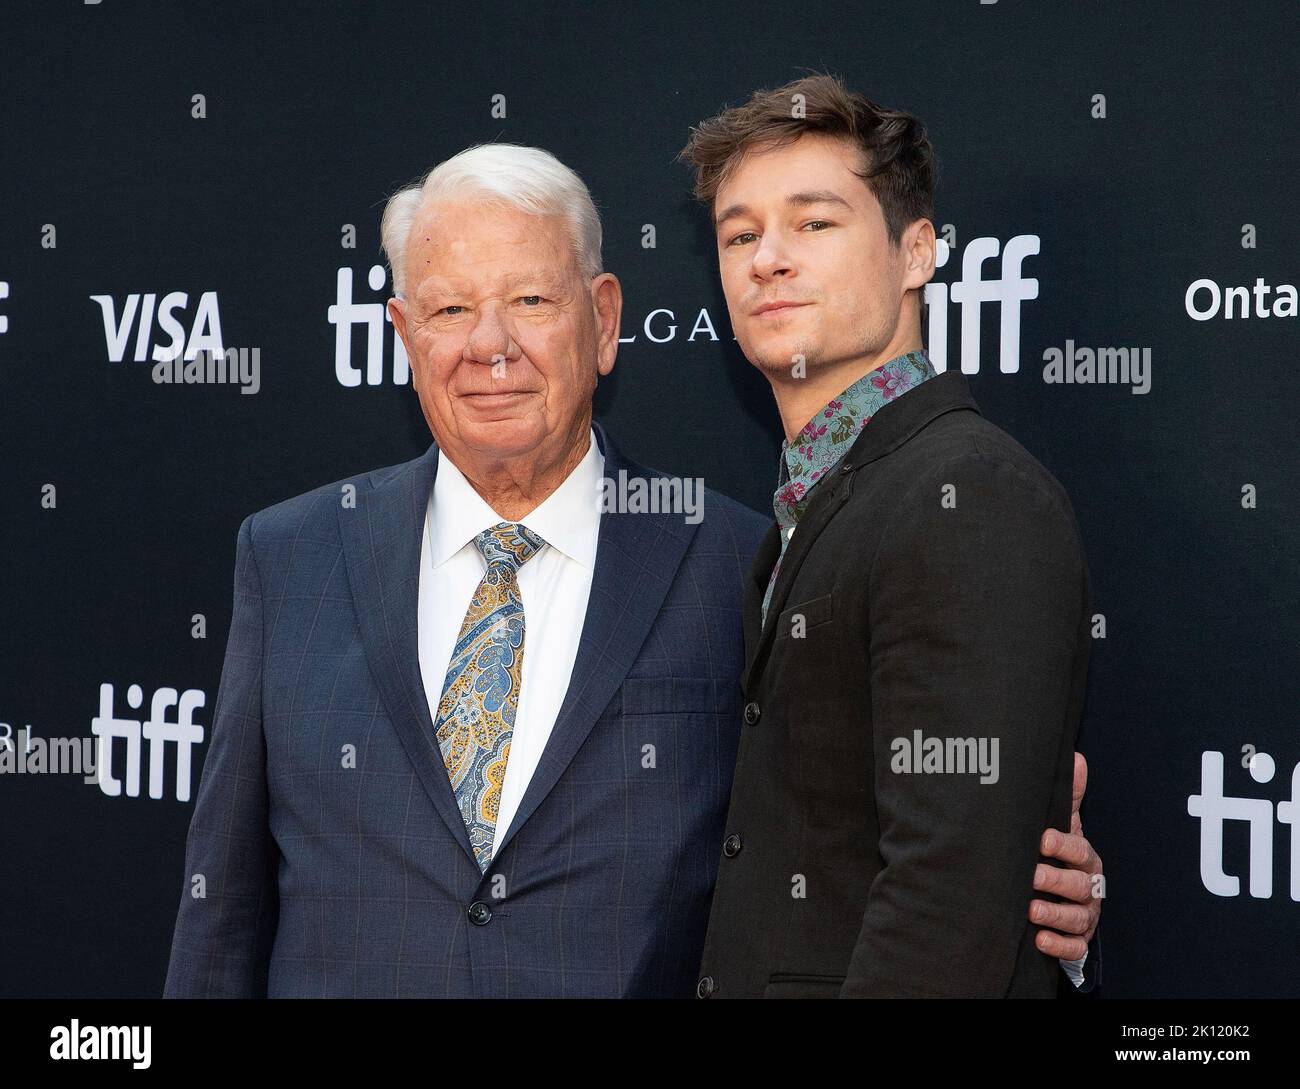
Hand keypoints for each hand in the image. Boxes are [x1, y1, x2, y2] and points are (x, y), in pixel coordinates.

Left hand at [1029, 751, 1101, 959]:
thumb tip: (1076, 757)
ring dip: (1055, 913)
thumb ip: (1067, 796)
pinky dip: (1059, 945)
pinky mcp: (1078, 939)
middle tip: (1031, 875)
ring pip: (1077, 917)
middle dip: (1056, 879)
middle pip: (1079, 884)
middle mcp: (1089, 886)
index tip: (1041, 839)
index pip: (1078, 849)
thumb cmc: (1060, 854)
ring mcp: (1086, 914)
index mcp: (1085, 857)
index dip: (1062, 845)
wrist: (1064, 894)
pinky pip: (1075, 947)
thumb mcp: (1062, 824)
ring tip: (1032, 909)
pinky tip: (1039, 939)